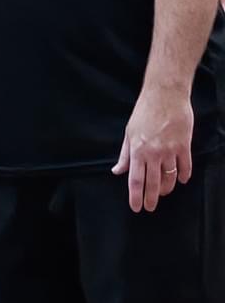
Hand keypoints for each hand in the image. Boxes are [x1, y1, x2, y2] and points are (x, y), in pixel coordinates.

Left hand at [113, 81, 192, 213]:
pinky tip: (181, 179)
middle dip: (152, 198)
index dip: (136, 197)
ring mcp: (170, 150)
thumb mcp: (128, 133)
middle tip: (151, 207)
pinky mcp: (184, 145)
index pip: (135, 180)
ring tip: (164, 192)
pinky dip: (184, 175)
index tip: (137, 207)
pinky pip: (186, 166)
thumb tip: (117, 171)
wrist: (165, 95)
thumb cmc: (144, 112)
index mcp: (137, 151)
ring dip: (167, 188)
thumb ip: (124, 155)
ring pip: (170, 177)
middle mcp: (153, 154)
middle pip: (153, 183)